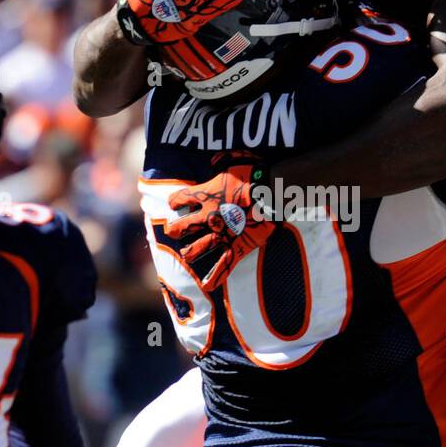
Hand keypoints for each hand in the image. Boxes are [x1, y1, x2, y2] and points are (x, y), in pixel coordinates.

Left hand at [164, 164, 274, 289]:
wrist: (272, 192)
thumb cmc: (255, 173)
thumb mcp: (235, 160)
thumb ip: (221, 161)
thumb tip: (213, 161)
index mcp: (205, 195)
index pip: (180, 199)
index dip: (176, 201)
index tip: (175, 202)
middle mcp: (208, 217)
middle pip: (182, 227)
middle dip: (176, 230)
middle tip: (173, 231)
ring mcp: (221, 234)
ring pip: (197, 248)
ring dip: (190, 252)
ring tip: (187, 255)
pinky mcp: (237, 247)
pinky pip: (224, 265)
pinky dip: (216, 277)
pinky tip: (208, 286)